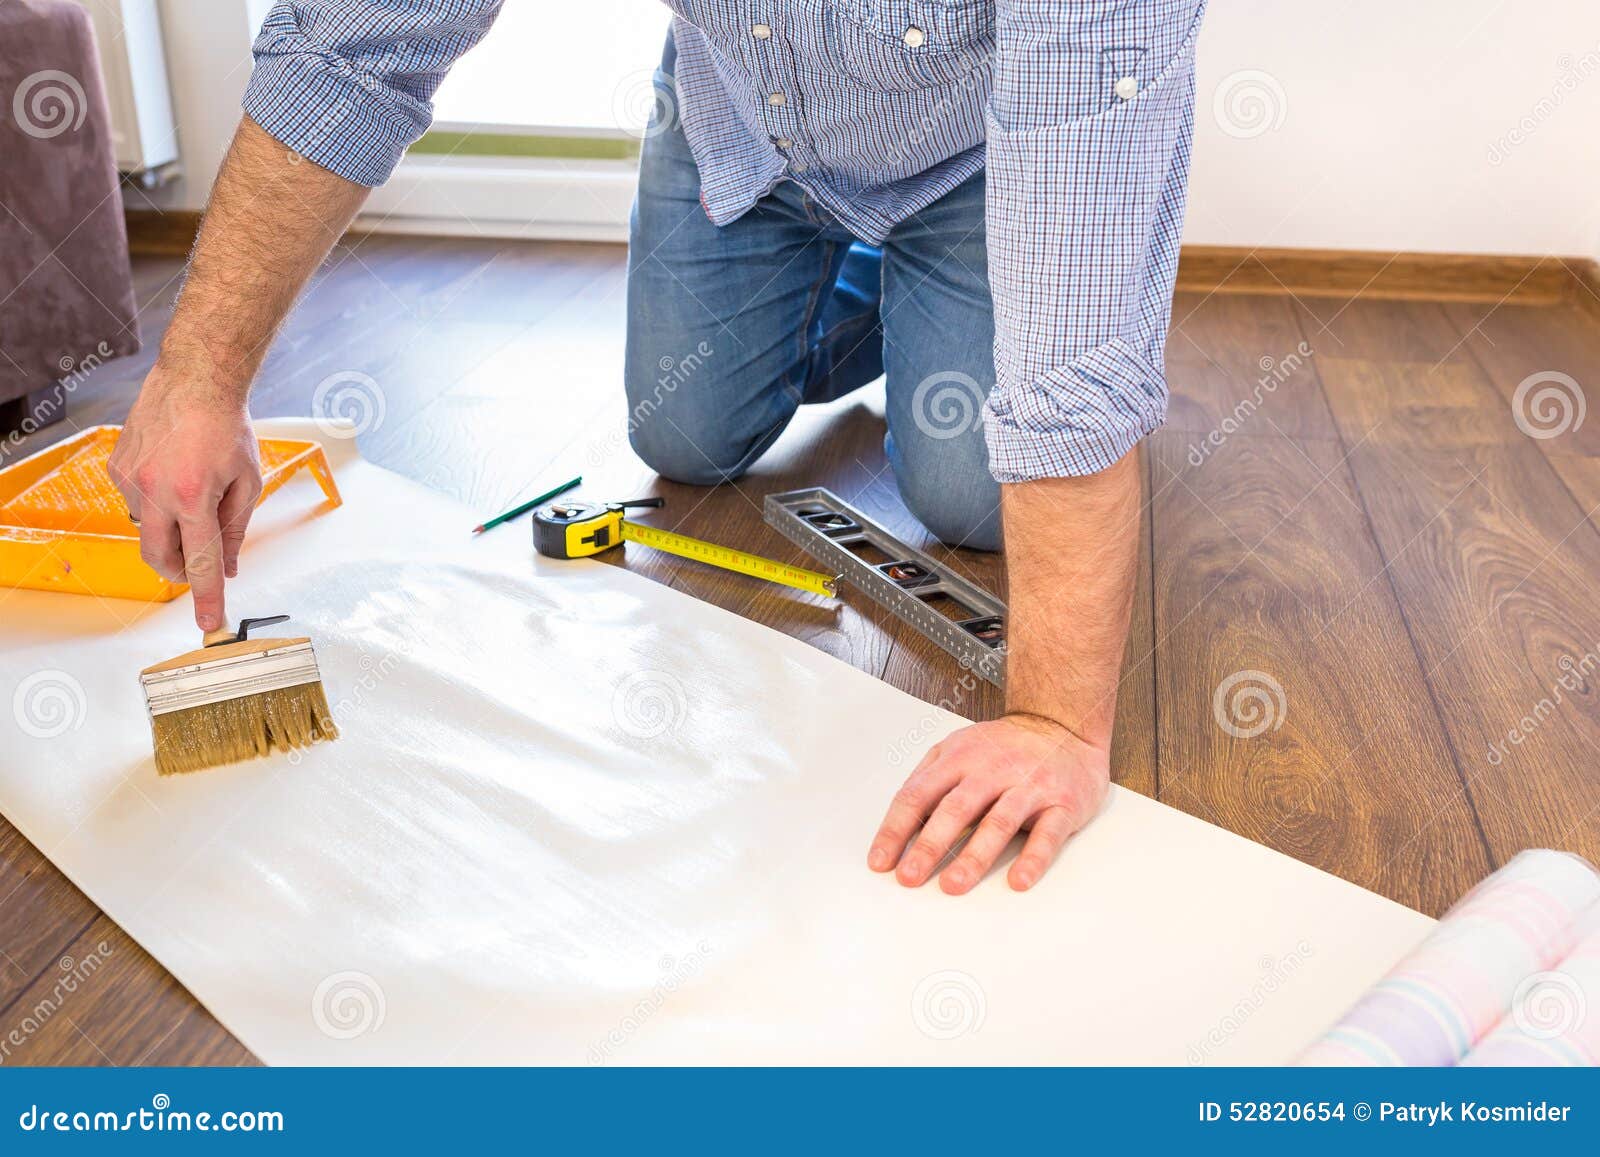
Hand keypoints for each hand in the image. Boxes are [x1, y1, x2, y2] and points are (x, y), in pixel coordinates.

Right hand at [107, 373, 261, 632]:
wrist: (195, 380)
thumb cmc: (226, 426)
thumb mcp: (247, 481)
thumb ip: (236, 529)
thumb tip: (229, 566)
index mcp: (193, 497)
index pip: (200, 562)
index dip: (206, 597)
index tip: (208, 623)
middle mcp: (155, 491)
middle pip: (159, 557)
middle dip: (178, 570)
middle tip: (197, 564)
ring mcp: (130, 479)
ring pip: (147, 527)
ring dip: (170, 526)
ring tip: (193, 491)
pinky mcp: (116, 467)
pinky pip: (135, 501)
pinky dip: (156, 500)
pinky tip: (173, 473)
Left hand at [867, 713, 1109, 894]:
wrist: (1064, 725)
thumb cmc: (1004, 747)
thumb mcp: (959, 747)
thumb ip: (929, 778)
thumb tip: (899, 823)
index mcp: (960, 757)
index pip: (919, 794)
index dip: (895, 829)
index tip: (880, 861)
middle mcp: (994, 769)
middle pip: (956, 809)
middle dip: (929, 846)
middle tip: (909, 877)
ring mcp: (1030, 785)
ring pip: (999, 822)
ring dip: (974, 856)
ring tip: (953, 885)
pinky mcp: (1063, 803)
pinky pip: (1048, 834)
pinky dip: (1033, 858)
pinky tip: (1018, 880)